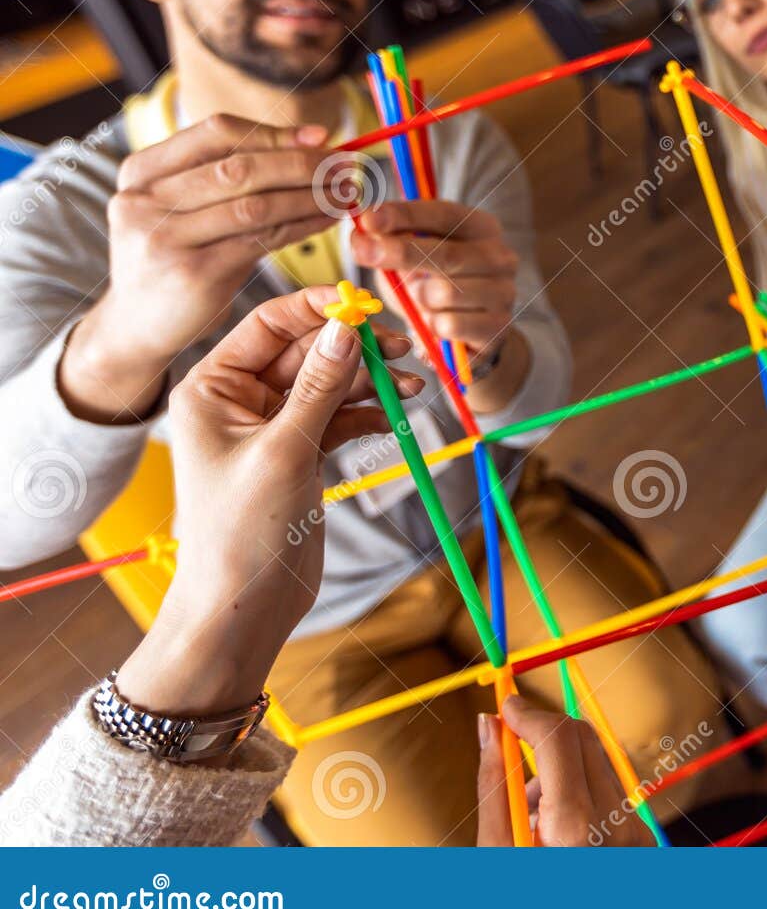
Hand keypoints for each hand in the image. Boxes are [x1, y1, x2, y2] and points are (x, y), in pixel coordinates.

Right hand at [63, 117, 343, 421]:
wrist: (139, 327)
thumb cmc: (178, 259)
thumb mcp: (185, 209)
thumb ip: (230, 176)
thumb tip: (313, 140)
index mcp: (141, 171)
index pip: (216, 133)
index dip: (275, 133)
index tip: (322, 137)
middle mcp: (144, 199)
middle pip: (239, 167)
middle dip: (301, 164)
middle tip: (345, 166)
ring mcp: (164, 237)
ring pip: (255, 204)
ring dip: (309, 195)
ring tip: (344, 193)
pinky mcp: (193, 273)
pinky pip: (261, 240)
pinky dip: (302, 226)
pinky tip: (327, 221)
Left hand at [116, 287, 420, 718]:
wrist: (242, 606)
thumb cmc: (242, 532)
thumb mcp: (284, 451)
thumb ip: (319, 387)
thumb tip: (346, 329)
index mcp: (212, 388)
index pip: (269, 326)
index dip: (317, 309)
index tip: (365, 303)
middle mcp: (238, 401)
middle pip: (306, 352)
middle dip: (355, 348)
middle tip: (404, 345)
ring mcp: (272, 428)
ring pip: (329, 385)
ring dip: (369, 381)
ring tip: (412, 382)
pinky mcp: (300, 454)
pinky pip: (339, 418)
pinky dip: (367, 413)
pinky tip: (396, 412)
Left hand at [350, 200, 518, 355]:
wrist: (465, 332)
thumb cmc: (433, 283)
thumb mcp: (410, 254)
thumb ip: (390, 238)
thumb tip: (361, 231)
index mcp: (481, 227)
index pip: (443, 215)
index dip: (404, 215)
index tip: (368, 219)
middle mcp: (500, 256)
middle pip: (445, 253)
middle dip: (398, 252)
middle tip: (362, 251)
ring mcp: (504, 292)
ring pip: (445, 293)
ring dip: (418, 299)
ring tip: (419, 300)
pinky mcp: (498, 327)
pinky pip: (450, 325)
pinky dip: (432, 326)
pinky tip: (433, 323)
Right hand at [476, 696, 652, 846]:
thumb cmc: (522, 905)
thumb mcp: (496, 851)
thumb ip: (493, 786)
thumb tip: (489, 724)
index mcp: (574, 829)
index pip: (558, 738)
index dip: (529, 714)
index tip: (506, 707)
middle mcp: (615, 825)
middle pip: (583, 738)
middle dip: (543, 734)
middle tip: (510, 745)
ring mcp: (636, 832)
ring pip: (597, 763)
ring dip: (559, 770)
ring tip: (531, 817)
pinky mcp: (643, 838)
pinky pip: (610, 792)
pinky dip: (580, 795)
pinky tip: (559, 834)